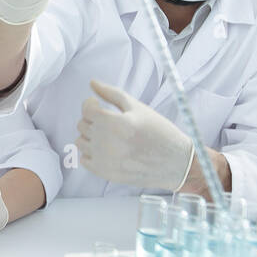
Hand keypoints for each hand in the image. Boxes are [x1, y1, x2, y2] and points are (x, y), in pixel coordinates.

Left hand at [77, 80, 194, 190]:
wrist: (175, 162)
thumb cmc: (159, 131)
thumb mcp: (138, 108)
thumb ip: (112, 93)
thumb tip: (91, 82)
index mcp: (115, 123)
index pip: (86, 109)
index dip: (91, 104)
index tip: (99, 104)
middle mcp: (107, 143)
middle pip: (82, 124)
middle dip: (92, 119)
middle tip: (109, 121)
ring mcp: (105, 160)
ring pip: (80, 142)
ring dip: (90, 136)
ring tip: (109, 136)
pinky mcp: (105, 174)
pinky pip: (85, 159)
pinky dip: (92, 153)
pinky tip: (108, 149)